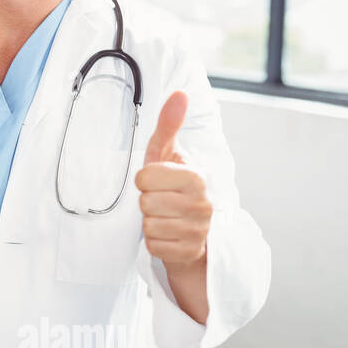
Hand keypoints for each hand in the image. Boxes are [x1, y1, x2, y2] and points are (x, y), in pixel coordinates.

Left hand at [135, 91, 211, 265]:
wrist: (191, 228)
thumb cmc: (172, 187)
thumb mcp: (166, 155)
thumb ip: (169, 126)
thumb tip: (179, 93)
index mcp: (196, 177)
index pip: (145, 177)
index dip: (144, 180)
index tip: (156, 182)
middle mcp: (203, 204)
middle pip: (145, 203)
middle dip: (146, 202)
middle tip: (160, 202)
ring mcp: (199, 231)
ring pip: (149, 226)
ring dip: (150, 223)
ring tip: (164, 218)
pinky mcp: (190, 254)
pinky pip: (154, 247)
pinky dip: (154, 242)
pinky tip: (167, 235)